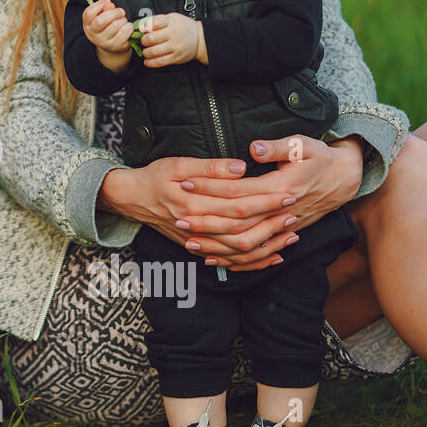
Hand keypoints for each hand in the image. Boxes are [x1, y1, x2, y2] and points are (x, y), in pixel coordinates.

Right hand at [81, 0, 134, 56]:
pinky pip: (125, 32)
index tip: (107, 0)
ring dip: (122, 19)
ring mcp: (104, 42)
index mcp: (88, 25)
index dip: (99, 5)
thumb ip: (105, 9)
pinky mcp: (116, 46)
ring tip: (123, 20)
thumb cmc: (106, 27)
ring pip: (115, 25)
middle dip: (113, 13)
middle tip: (121, 11)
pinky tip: (127, 27)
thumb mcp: (102, 17)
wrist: (110, 46)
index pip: (88, 14)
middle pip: (100, 21)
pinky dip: (129, 27)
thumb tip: (109, 5)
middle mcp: (93, 35)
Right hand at [99, 155, 298, 271]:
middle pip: (242, 231)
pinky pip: (229, 262)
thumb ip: (209, 167)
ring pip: (238, 251)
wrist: (131, 199)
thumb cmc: (154, 177)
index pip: (238, 205)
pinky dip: (251, 262)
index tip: (287, 193)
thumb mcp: (177, 164)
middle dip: (272, 223)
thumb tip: (240, 167)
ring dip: (267, 245)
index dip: (265, 200)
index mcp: (195, 204)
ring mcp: (197, 241)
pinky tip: (271, 257)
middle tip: (295, 211)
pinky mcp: (196, 248)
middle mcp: (197, 227)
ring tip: (290, 235)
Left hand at [136, 12, 202, 68]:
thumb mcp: (172, 18)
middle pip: (151, 39)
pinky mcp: (176, 58)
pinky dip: (151, 63)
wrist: (200, 39)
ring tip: (146, 51)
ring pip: (154, 52)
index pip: (154, 23)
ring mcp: (175, 47)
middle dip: (143, 41)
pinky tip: (148, 61)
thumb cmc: (184, 27)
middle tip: (144, 41)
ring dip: (146, 52)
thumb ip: (157, 20)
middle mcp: (173, 34)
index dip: (144, 27)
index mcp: (171, 22)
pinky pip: (160, 62)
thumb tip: (143, 25)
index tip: (141, 29)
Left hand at [179, 135, 362, 269]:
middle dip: (206, 221)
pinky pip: (258, 253)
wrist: (345, 178)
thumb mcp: (302, 144)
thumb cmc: (320, 157)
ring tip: (189, 241)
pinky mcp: (285, 234)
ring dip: (217, 244)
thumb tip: (253, 149)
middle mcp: (280, 211)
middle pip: (237, 222)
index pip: (238, 191)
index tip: (186, 184)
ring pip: (246, 243)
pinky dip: (235, 260)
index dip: (211, 188)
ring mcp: (283, 226)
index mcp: (280, 187)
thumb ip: (276, 147)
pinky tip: (214, 260)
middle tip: (178, 218)